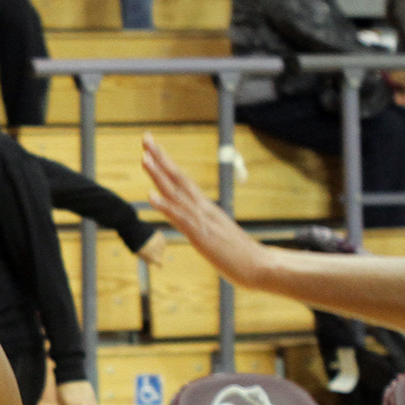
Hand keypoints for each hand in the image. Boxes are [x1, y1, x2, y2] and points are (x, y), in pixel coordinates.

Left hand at [142, 133, 274, 287]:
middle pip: (178, 178)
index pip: (182, 180)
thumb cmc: (238, 255)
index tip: (152, 146)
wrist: (260, 267)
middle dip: (160, 158)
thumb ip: (200, 227)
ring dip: (159, 175)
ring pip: (177, 193)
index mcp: (205, 208)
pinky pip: (180, 218)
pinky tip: (150, 196)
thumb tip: (186, 222)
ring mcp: (202, 220)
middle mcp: (203, 208)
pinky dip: (165, 205)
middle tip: (146, 137)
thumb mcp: (213, 237)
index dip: (166, 163)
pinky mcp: (201, 235)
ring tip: (144, 157)